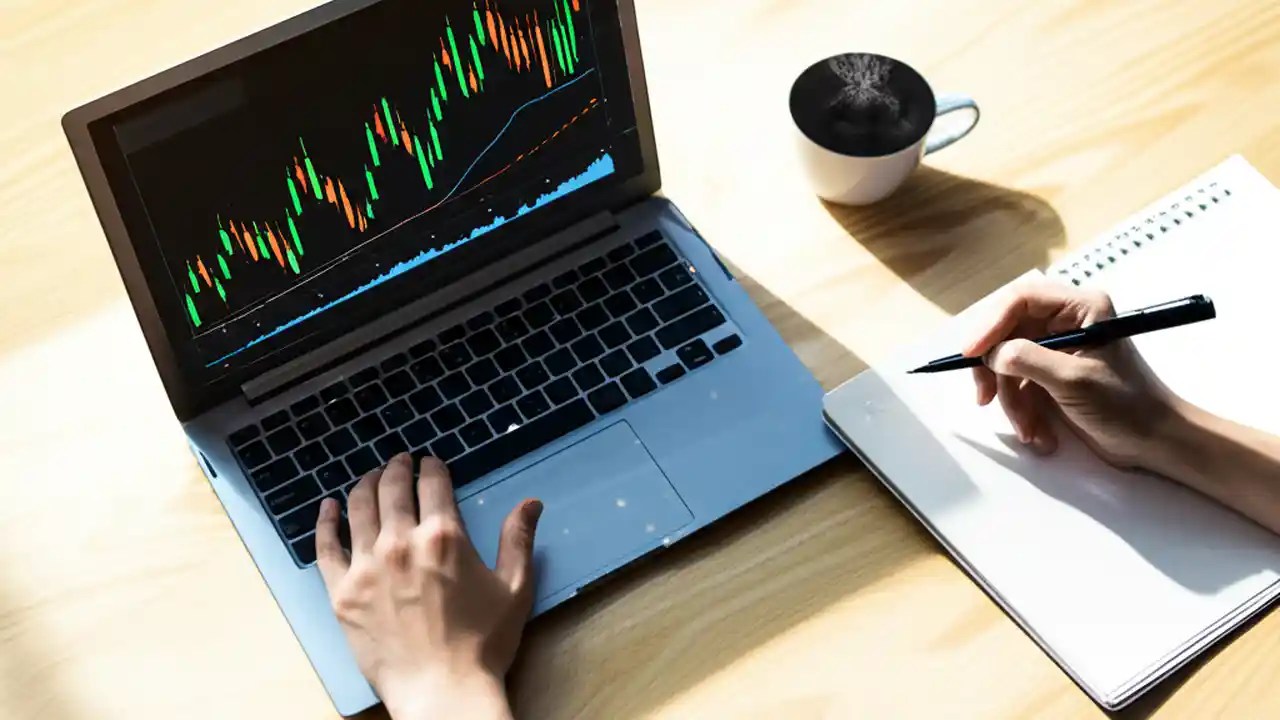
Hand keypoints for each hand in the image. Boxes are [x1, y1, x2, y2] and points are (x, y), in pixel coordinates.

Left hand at [315, 453, 542, 719]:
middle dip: (397, 468)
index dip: (433, 467)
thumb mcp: (513, 588)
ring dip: (365, 485)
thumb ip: (518, 539)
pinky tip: (328, 508)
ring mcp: (366, 566)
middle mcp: (400, 542)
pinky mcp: (342, 593)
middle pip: (392, 488)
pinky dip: (326, 522)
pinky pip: (326, 547)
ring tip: (371, 477)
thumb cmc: (483, 643)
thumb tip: (531, 503)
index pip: (433, 483)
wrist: (442, 691)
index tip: (432, 463)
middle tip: (400, 461)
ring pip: (358, 508)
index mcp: (443, 536)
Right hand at [964, 281, 1183, 469]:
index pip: (1020, 300)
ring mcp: (1057, 350)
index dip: (990, 324)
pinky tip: (1039, 435)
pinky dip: (1023, 412)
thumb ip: (1028, 359)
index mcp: (1079, 308)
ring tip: (1030, 432)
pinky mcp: (1052, 376)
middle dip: (996, 371)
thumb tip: (990, 354)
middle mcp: (1066, 321)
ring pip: (1008, 365)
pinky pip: (1019, 386)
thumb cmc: (1125, 406)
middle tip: (984, 397)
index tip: (970, 354)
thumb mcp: (1073, 380)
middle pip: (1007, 332)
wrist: (1156, 443)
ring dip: (1012, 402)